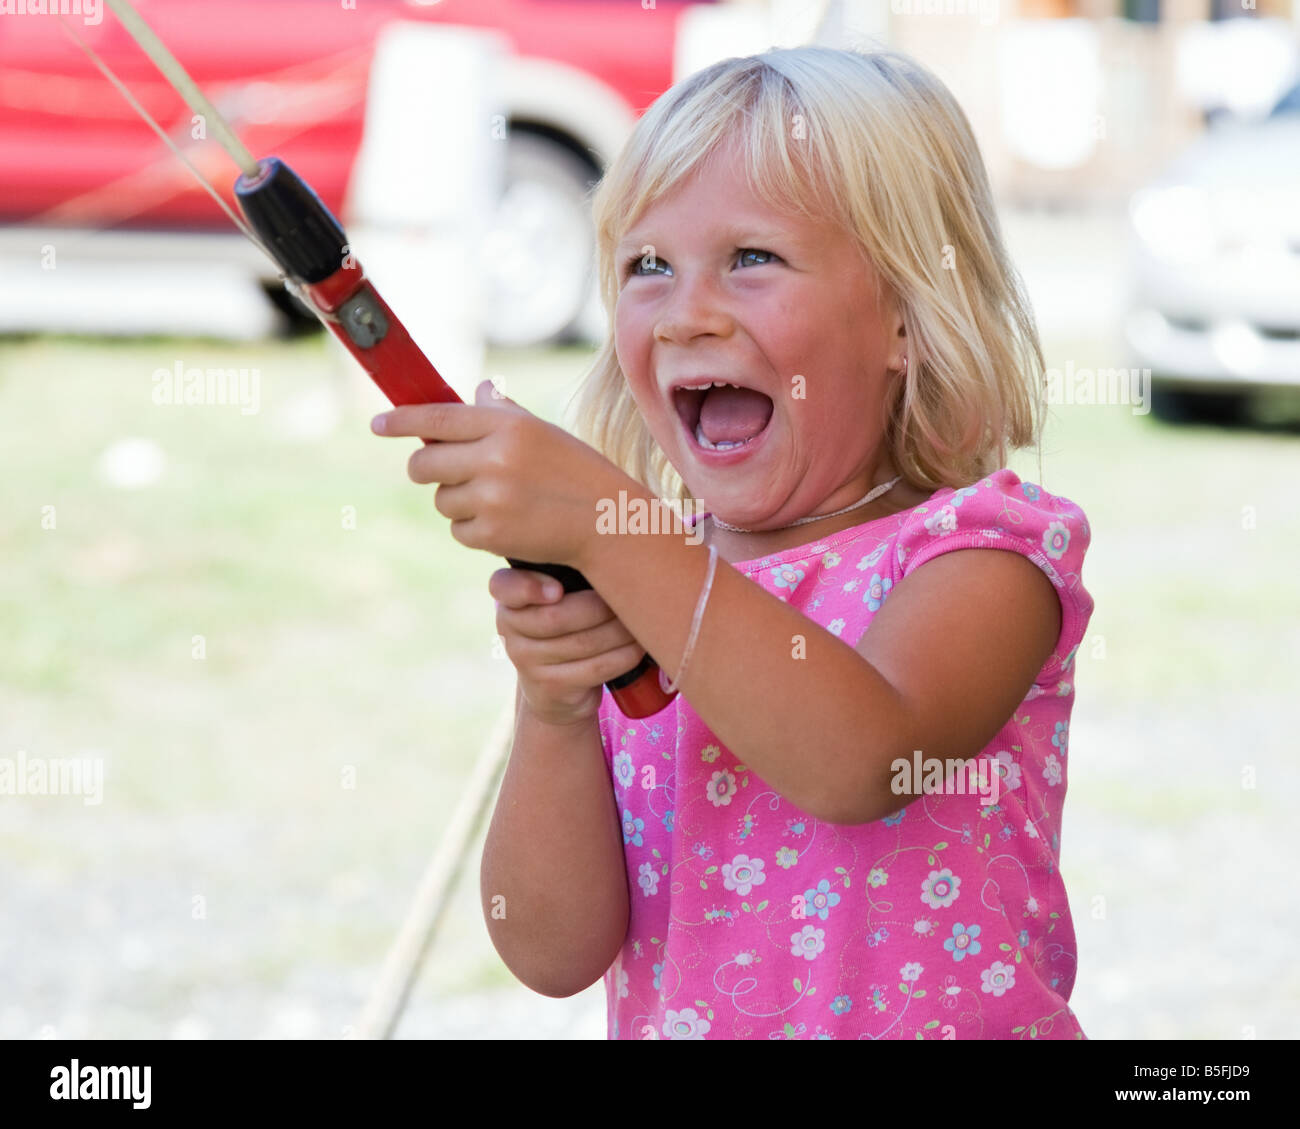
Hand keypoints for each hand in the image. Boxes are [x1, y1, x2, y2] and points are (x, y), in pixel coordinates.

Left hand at [371, 379, 623, 569]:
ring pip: (442, 500)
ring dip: (459, 502)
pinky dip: (474, 530)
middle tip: (448, 473)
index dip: (401, 421)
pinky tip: (507, 525)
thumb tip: (476, 390)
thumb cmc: (576, 472)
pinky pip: (458, 530)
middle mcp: (495, 459)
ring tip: (498, 502)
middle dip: (428, 470)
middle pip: (424, 465)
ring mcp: (491, 499)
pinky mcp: (490, 535)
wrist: (608, 523)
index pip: (437, 418)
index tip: (378, 424)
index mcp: (507, 426)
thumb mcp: (543, 433)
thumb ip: (502, 414)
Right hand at [492, 566, 645, 726]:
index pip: (505, 587)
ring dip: (619, 632)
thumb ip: (569, 573)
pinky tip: (638, 646)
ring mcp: (526, 661)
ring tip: (642, 619)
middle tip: (630, 597)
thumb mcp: (556, 595)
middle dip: (600, 609)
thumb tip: (615, 550)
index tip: (558, 590)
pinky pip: (593, 669)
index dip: (529, 588)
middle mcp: (509, 628)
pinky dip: (622, 656)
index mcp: (509, 597)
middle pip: (557, 617)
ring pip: (581, 644)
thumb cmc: (565, 622)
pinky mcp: (550, 687)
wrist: (554, 685)